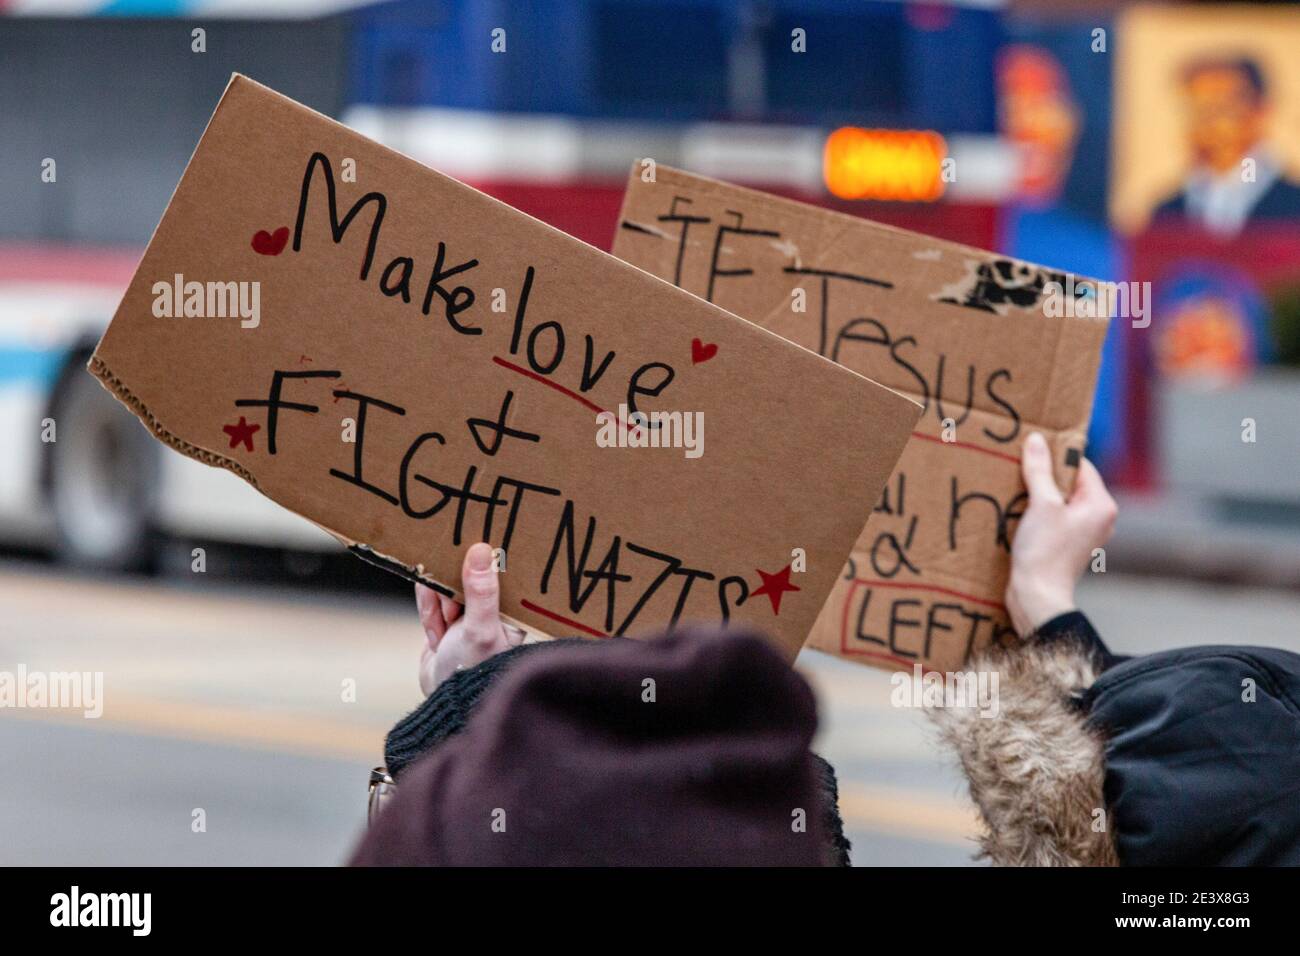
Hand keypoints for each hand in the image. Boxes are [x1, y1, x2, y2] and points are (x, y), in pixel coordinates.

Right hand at [416, 542, 524, 694]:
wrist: (445, 702)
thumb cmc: (474, 671)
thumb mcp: (480, 630)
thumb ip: (481, 593)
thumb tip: (480, 550)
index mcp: (516, 604)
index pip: (501, 564)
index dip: (481, 560)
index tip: (469, 552)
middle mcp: (497, 602)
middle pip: (466, 568)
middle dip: (450, 590)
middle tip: (453, 613)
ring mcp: (472, 607)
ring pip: (444, 580)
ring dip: (436, 605)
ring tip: (444, 632)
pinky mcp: (450, 613)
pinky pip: (431, 594)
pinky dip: (428, 614)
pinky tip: (437, 637)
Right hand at [1006, 432, 1117, 636]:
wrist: (1038, 596)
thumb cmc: (1044, 551)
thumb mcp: (1041, 504)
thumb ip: (1039, 470)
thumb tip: (1037, 440)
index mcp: (1101, 505)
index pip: (1080, 465)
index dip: (1055, 456)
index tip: (1030, 449)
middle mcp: (1100, 518)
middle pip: (1071, 483)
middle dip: (1045, 476)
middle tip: (1019, 469)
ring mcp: (1086, 533)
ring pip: (1062, 501)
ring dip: (1040, 495)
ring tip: (1018, 492)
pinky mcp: (1070, 545)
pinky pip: (1057, 518)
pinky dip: (1040, 512)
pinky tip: (1020, 513)